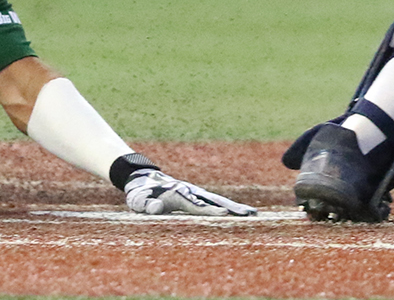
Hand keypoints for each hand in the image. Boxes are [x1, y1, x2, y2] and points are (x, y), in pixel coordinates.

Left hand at [123, 169, 255, 216]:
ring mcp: (195, 194)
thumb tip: (158, 208)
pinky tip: (239, 212)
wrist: (143, 178)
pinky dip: (229, 207)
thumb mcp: (139, 201)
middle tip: (251, 214)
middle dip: (233, 208)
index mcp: (179, 196)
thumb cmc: (141, 193)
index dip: (211, 211)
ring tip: (253, 214)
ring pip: (219, 201)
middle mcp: (191, 193)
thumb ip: (148, 205)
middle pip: (215, 202)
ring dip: (235, 208)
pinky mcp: (196, 196)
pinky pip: (215, 202)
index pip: (198, 206)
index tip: (226, 215)